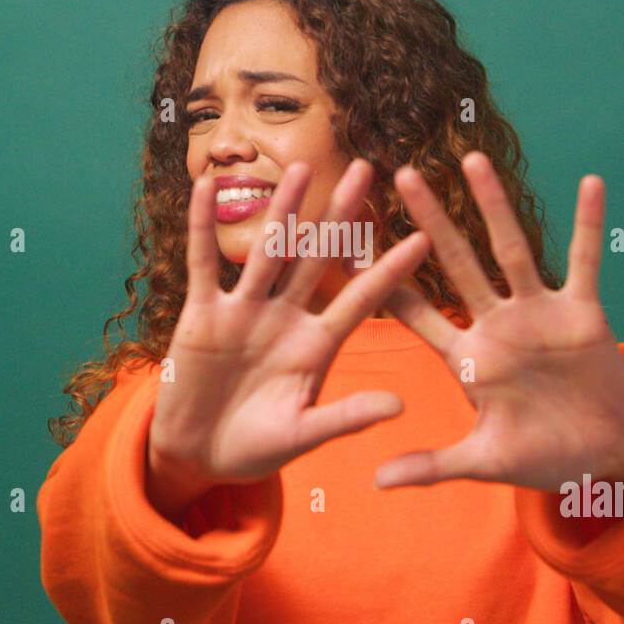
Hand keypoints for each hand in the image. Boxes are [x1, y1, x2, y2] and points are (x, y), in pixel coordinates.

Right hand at [148, 158, 431, 513]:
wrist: (199, 456)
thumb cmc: (256, 449)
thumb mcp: (303, 435)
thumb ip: (346, 417)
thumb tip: (399, 406)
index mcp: (317, 344)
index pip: (361, 298)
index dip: (389, 270)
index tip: (424, 238)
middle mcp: (286, 317)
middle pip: (318, 256)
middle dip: (340, 214)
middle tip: (366, 168)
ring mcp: (244, 310)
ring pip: (267, 250)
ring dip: (282, 210)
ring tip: (300, 167)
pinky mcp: (203, 313)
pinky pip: (203, 263)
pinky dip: (202, 227)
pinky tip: (205, 188)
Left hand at [375, 152, 623, 491]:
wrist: (602, 457)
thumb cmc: (540, 457)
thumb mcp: (483, 462)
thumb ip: (431, 466)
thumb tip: (375, 483)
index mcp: (467, 355)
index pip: (415, 311)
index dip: (382, 282)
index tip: (349, 245)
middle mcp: (497, 324)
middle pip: (456, 262)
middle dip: (429, 222)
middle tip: (400, 176)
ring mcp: (538, 313)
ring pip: (511, 248)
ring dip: (494, 205)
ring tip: (472, 158)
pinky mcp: (584, 312)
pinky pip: (584, 260)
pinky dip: (588, 224)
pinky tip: (589, 182)